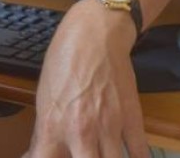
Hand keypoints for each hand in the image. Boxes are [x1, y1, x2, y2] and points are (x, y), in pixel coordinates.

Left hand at [23, 0, 147, 156]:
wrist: (96, 33)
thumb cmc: (65, 59)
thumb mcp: (44, 97)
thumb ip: (46, 131)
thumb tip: (42, 152)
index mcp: (53, 127)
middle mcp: (81, 132)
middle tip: (84, 156)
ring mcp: (109, 126)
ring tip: (104, 154)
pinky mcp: (131, 117)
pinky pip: (138, 151)